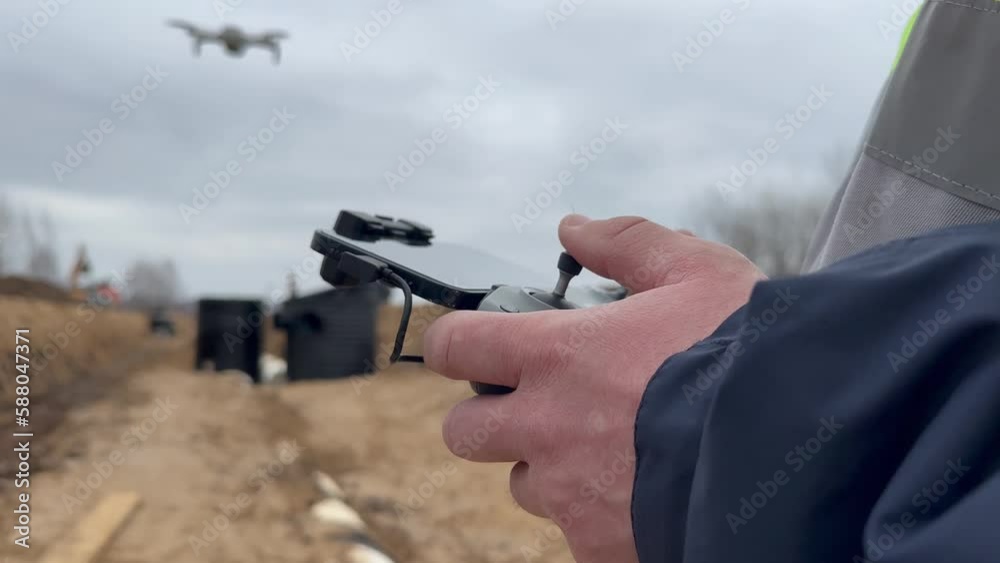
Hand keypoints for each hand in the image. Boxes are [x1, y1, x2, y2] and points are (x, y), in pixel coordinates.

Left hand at [423, 215, 764, 562]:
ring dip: (548, 467)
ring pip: (522, 485)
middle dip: (489, 417)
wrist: (798, 447)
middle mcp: (546, 428)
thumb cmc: (747, 358)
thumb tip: (576, 228)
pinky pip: (574, 529)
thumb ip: (628, 244)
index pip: (456, 347)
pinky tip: (641, 490)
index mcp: (558, 356)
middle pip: (463, 431)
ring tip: (608, 449)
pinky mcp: (598, 544)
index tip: (470, 345)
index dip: (455, 342)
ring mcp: (569, 494)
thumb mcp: (698, 272)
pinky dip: (595, 512)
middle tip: (536, 405)